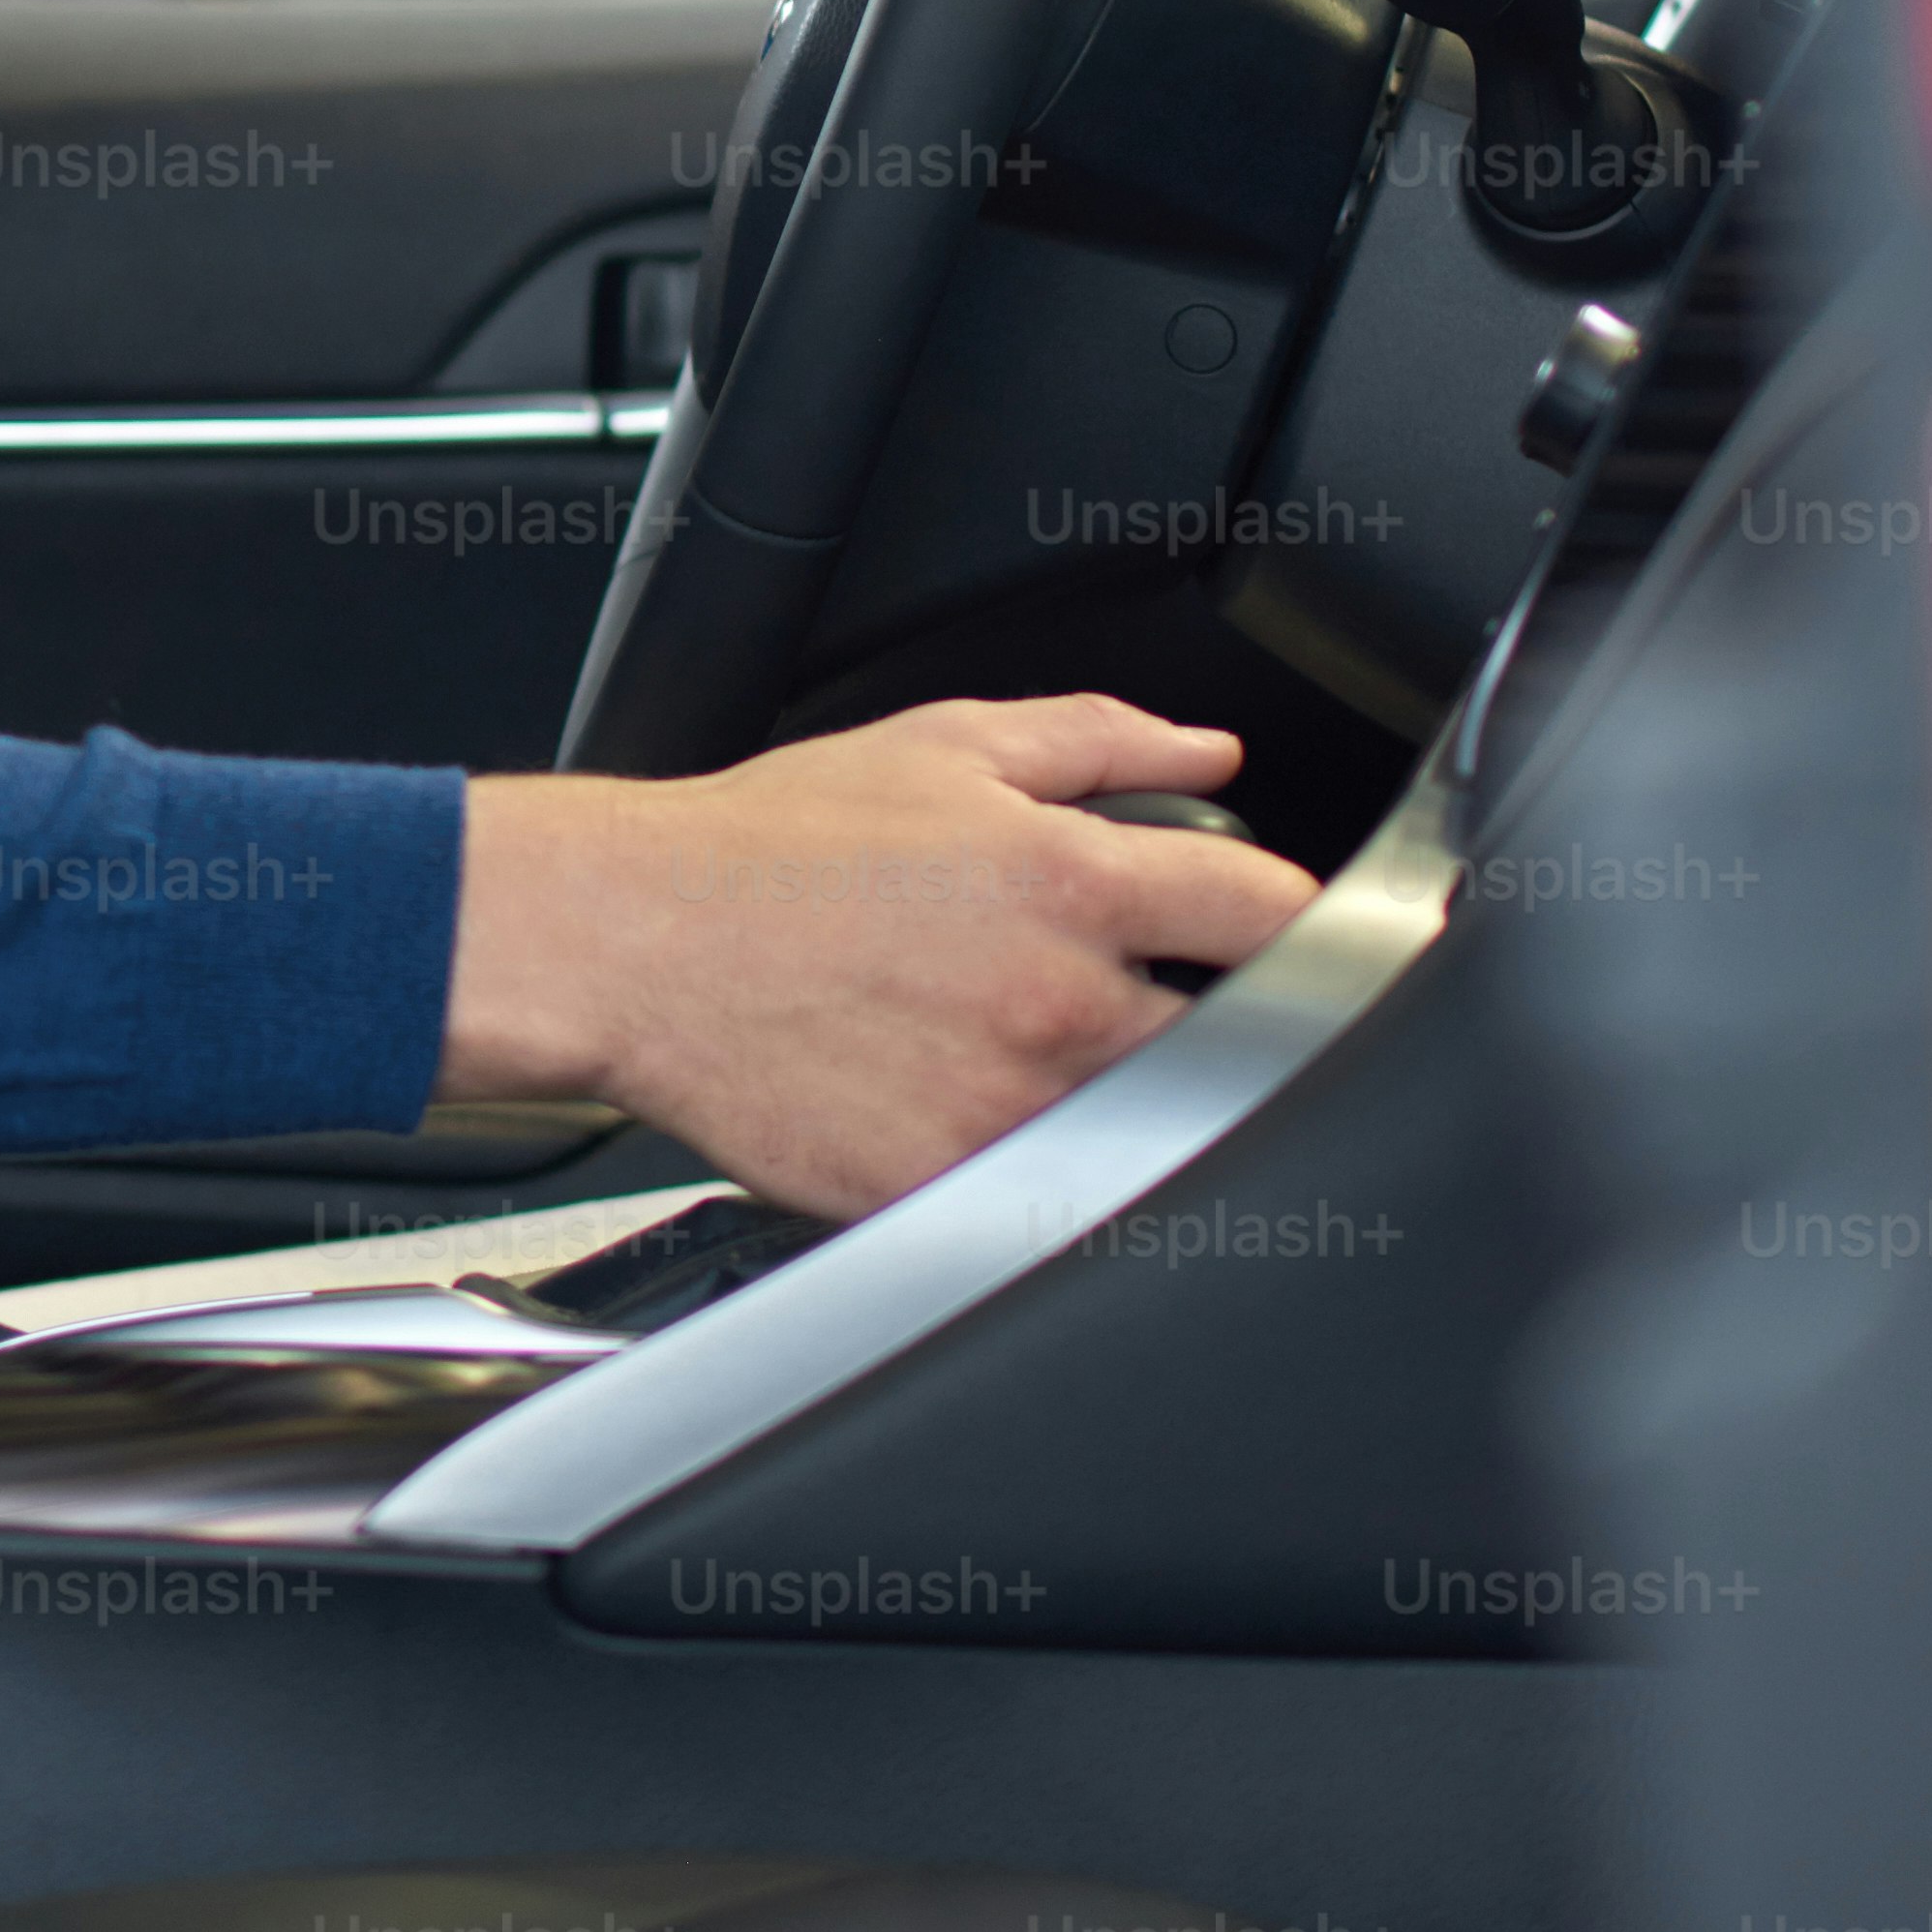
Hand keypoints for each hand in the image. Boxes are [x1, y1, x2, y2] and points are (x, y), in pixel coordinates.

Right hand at [438, 696, 1319, 1215]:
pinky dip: (1042, 1160)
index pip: (1273, 914)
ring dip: (1129, 1093)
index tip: (1284, 930)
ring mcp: (1010, 1112)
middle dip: (1214, 1015)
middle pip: (1235, 1039)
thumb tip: (1213, 753)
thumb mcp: (941, 746)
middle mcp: (1059, 1007)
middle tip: (1154, 997)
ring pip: (1145, 1122)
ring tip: (1042, 1053)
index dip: (1301, 917)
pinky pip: (1048, 1190)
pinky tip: (980, 1111)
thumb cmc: (768, 844)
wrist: (630, 943)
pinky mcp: (949, 1190)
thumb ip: (1099, 741)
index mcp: (1069, 884)